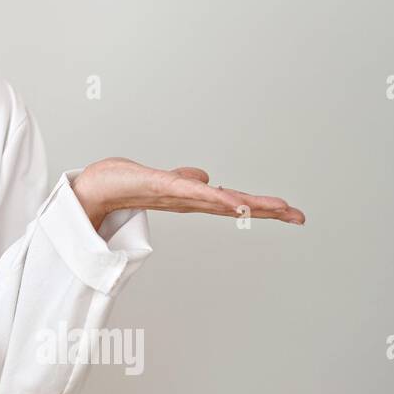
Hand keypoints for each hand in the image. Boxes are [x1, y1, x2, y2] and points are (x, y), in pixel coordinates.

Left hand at [70, 157, 305, 231]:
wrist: (94, 187)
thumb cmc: (124, 184)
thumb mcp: (163, 180)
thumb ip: (184, 180)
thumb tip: (204, 177)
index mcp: (192, 199)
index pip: (232, 202)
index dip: (260, 207)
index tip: (290, 212)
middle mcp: (188, 201)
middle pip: (233, 205)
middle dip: (266, 211)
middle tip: (299, 216)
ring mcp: (176, 196)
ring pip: (218, 201)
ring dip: (248, 205)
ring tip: (276, 208)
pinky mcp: (160, 187)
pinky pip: (191, 192)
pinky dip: (213, 197)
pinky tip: (232, 201)